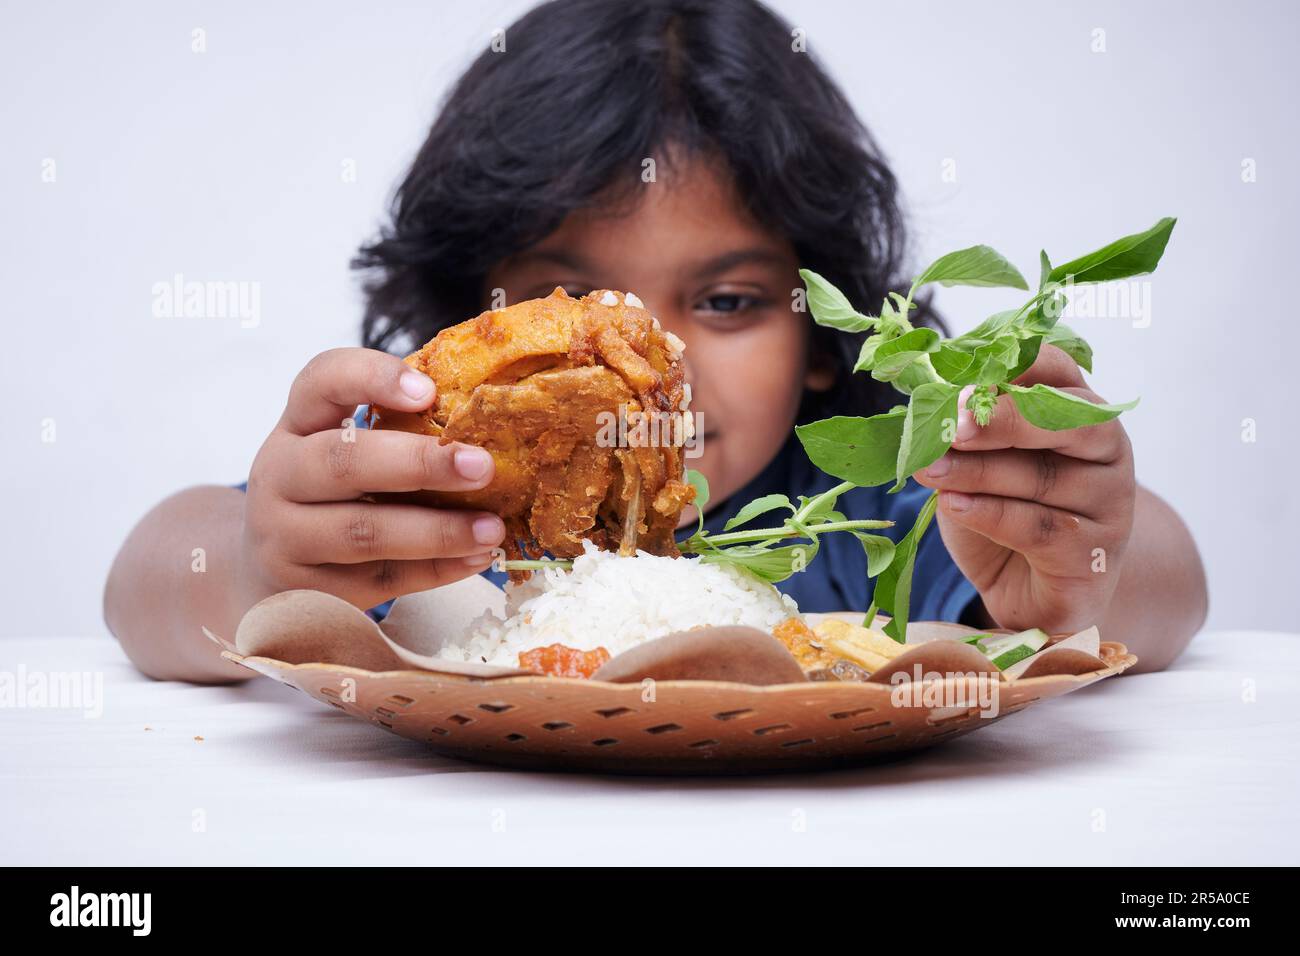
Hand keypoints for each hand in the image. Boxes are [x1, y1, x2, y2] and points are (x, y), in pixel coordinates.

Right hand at [234, 348, 505, 617]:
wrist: (267, 570)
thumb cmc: (328, 494)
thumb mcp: (340, 446)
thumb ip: (393, 427)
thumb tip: (483, 421)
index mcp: (296, 424)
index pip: (322, 382)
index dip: (373, 379)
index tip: (429, 391)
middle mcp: (279, 476)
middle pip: (344, 463)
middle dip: (419, 464)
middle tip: (482, 466)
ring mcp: (285, 538)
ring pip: (364, 533)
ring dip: (437, 531)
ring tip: (491, 528)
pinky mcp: (307, 591)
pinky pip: (379, 580)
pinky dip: (435, 571)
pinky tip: (476, 558)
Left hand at [912, 345, 1135, 633]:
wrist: (1030, 592)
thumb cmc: (1005, 512)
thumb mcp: (979, 463)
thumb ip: (965, 434)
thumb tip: (927, 408)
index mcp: (1078, 412)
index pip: (1059, 371)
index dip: (1017, 364)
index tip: (966, 368)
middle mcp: (1106, 451)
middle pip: (1065, 419)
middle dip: (1003, 417)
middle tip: (950, 420)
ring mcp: (1109, 504)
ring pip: (1042, 476)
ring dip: (977, 471)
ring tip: (928, 469)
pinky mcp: (1093, 556)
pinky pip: (1038, 528)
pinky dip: (989, 513)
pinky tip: (953, 505)